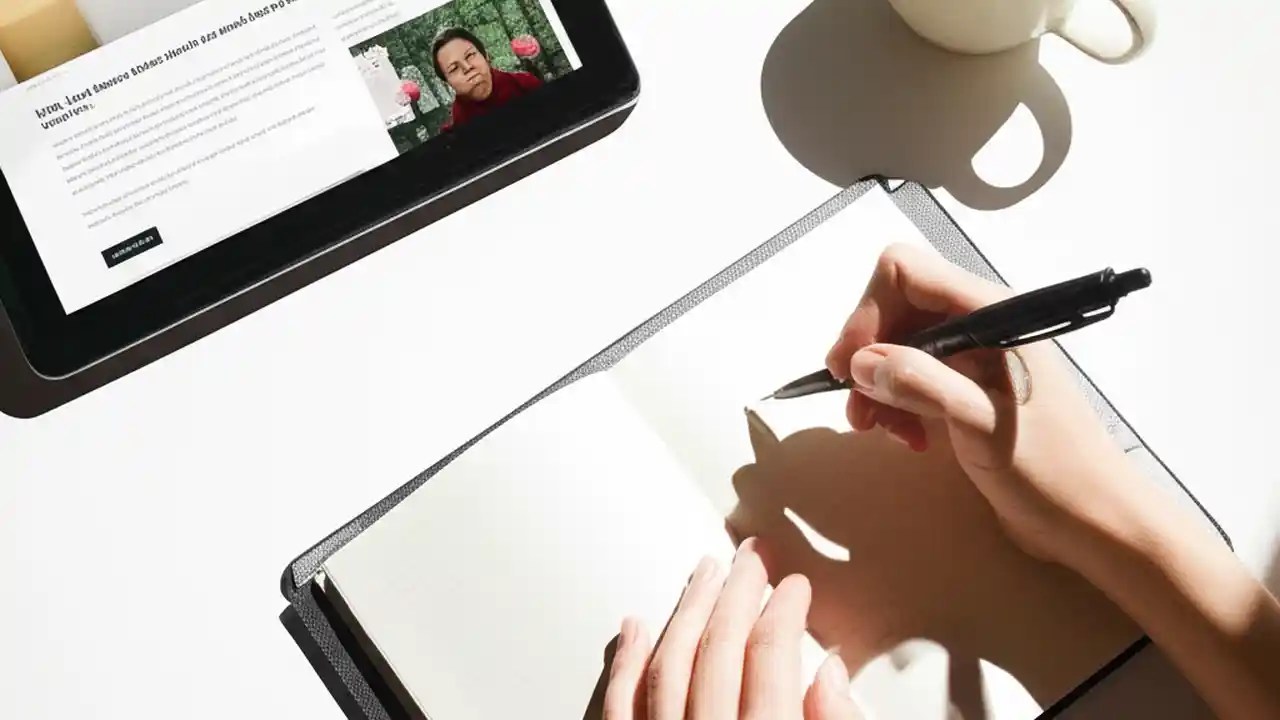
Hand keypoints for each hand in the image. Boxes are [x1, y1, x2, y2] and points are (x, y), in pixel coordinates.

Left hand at [603, 539, 862, 719]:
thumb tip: (832, 678)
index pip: (771, 657)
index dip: (785, 612)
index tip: (794, 586)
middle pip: (719, 649)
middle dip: (739, 593)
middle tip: (754, 558)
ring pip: (668, 666)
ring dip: (689, 612)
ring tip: (706, 575)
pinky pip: (620, 705)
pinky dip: (626, 663)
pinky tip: (636, 629)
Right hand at [824, 243, 1152, 569]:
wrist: (1095, 522)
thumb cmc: (1050, 469)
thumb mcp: (981, 424)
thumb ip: (920, 382)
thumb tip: (861, 362)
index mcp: (992, 314)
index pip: (906, 273)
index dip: (867, 312)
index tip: (850, 367)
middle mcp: (981, 325)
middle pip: (897, 310)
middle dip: (867, 355)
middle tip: (856, 409)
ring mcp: (975, 359)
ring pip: (900, 347)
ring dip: (877, 385)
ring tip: (877, 431)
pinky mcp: (969, 392)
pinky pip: (914, 379)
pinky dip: (896, 405)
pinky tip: (908, 439)